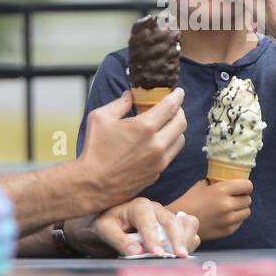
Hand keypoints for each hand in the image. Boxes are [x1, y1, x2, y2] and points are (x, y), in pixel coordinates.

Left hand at [64, 197, 200, 256]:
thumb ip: (119, 240)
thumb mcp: (104, 229)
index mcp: (139, 206)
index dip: (154, 239)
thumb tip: (137, 253)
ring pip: (188, 223)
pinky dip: (189, 242)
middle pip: (174, 221)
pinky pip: (191, 231)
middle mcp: (157, 208)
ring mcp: (168, 216)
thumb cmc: (107, 223)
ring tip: (180, 256)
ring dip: (186, 240)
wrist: (111, 220)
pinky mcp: (175, 226)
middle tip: (178, 257)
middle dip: (177, 239)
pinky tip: (180, 253)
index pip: (149, 223)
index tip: (158, 254)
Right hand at [76, 88, 186, 209]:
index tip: (179, 92)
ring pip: (180, 139)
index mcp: (144, 127)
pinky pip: (171, 154)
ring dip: (176, 129)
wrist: (93, 184)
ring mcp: (159, 160)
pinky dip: (169, 145)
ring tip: (167, 125)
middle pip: (181, 122)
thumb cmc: (94, 150)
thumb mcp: (100, 118)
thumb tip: (129, 95)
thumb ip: (119, 103)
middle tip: (173, 108)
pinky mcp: (157, 172)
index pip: (171, 106)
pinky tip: (159, 142)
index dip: (177, 96)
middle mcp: (157, 144)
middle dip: (179, 111)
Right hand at [170, 179, 252, 240]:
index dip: (246, 186)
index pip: (247, 185)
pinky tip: (226, 217)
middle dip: (242, 197)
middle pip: (248, 200)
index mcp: (221, 190)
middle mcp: (227, 205)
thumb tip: (228, 180)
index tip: (242, 187)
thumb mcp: (201, 185)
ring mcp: (228, 220)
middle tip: (235, 198)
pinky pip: (239, 223)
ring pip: (246, 212)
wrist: (179, 223)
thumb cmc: (189, 201)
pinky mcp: (227, 231)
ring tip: (231, 208)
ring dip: (241, 209)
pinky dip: (236, 219)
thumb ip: (216, 182)